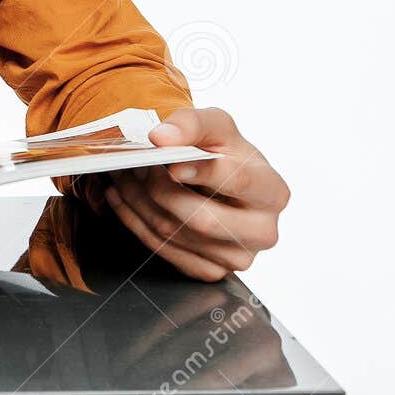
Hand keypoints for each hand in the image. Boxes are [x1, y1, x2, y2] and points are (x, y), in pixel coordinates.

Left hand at [102, 106, 288, 281]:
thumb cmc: (224, 152)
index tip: (170, 163)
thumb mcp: (215, 125)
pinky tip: (123, 197)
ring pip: (174, 233)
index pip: (238, 182)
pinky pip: (163, 250)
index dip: (202, 172)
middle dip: (158, 189)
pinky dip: (135, 221)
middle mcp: (262, 231)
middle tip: (131, 165)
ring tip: (122, 175)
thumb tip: (161, 138)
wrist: (220, 179)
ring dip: (138, 202)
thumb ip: (191, 124)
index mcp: (273, 192)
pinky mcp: (210, 270)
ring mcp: (237, 257)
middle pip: (202, 218)